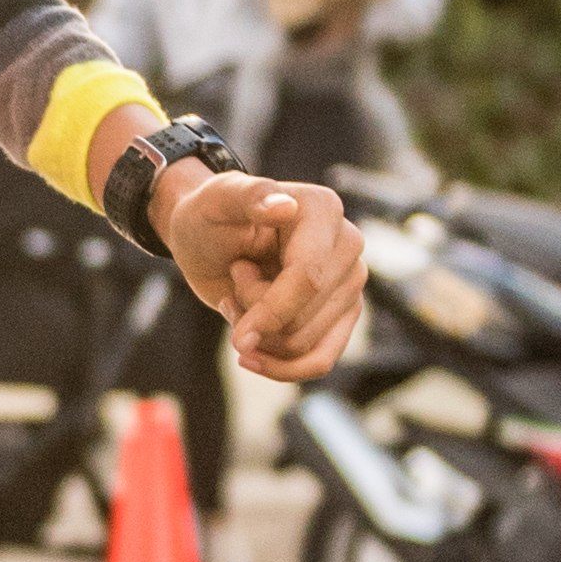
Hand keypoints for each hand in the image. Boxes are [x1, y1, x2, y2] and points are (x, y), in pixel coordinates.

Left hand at [160, 165, 365, 383]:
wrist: (210, 241)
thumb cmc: (211, 216)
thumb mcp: (216, 199)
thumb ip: (249, 196)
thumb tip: (284, 206)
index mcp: (323, 210)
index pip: (307, 278)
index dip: (270, 310)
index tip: (238, 335)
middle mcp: (347, 246)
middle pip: (302, 318)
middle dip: (254, 316)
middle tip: (236, 277)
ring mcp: (350, 283)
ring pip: (305, 344)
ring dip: (260, 336)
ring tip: (241, 298)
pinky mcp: (344, 314)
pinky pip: (319, 361)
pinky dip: (279, 366)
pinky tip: (252, 349)